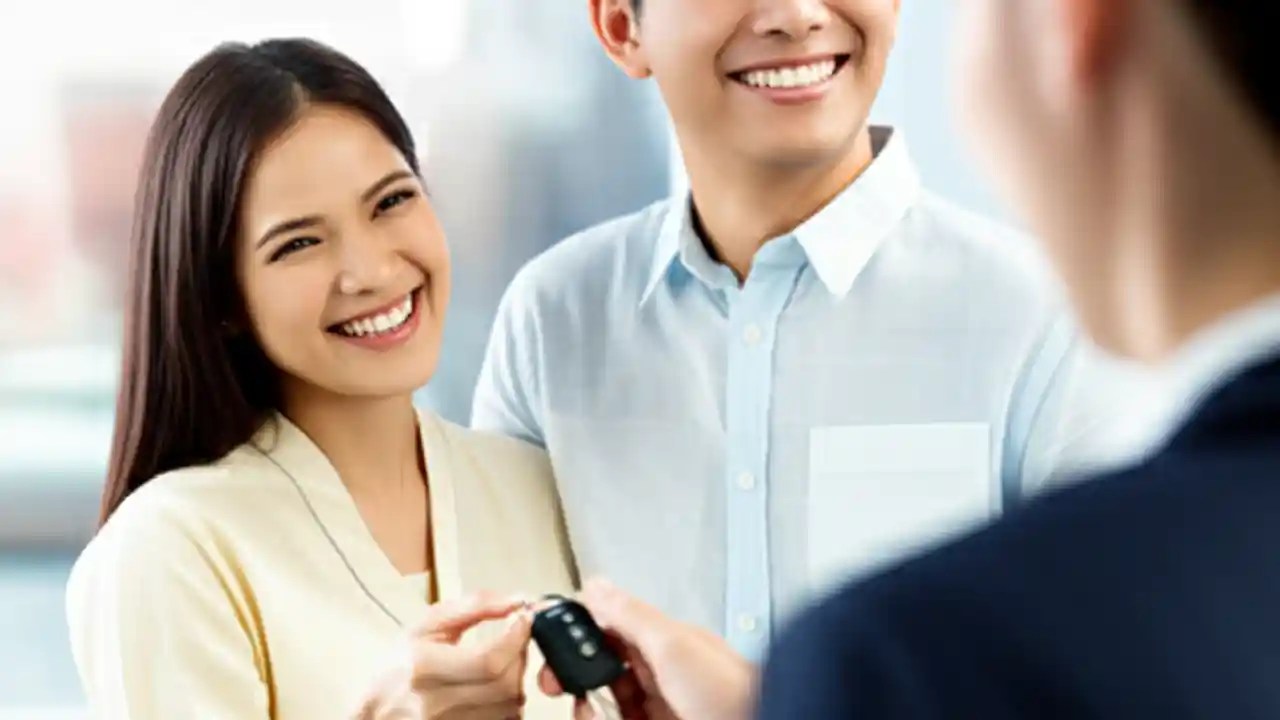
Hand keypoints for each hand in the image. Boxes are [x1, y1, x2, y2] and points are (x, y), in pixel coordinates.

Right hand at [356, 593, 532, 719]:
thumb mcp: (427, 626)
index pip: (489, 660)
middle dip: (520, 658)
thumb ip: (474, 606)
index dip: (517, 638)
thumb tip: (516, 601)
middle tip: (516, 641)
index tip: (524, 621)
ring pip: (509, 708)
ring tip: (502, 666)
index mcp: (423, 667)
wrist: (374, 710)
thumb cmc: (399, 666)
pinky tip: (493, 690)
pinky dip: (507, 705)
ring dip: (516, 682)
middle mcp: (434, 703)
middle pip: (505, 685)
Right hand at [538, 579, 754, 719]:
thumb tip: (597, 583)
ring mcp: (666, 709)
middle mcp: (667, 677)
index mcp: (671, 645)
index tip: (553, 639)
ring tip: (582, 706)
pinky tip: (596, 717)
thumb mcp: (674, 647)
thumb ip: (632, 615)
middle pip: (607, 669)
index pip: (614, 627)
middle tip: (556, 681)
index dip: (581, 632)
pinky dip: (603, 718)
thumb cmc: (735, 696)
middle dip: (577, 673)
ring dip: (588, 703)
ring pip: (611, 702)